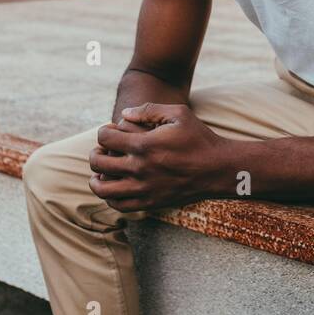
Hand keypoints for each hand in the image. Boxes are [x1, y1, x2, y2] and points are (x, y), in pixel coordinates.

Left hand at [89, 103, 230, 212]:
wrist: (217, 169)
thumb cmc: (198, 138)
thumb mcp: (178, 113)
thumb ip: (148, 109)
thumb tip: (123, 114)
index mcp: (144, 145)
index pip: (105, 137)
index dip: (103, 131)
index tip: (111, 132)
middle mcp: (140, 169)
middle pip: (98, 161)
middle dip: (96, 152)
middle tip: (103, 150)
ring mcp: (143, 189)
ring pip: (102, 188)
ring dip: (96, 177)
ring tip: (101, 171)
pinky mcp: (150, 203)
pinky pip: (118, 204)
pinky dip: (110, 196)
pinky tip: (115, 187)